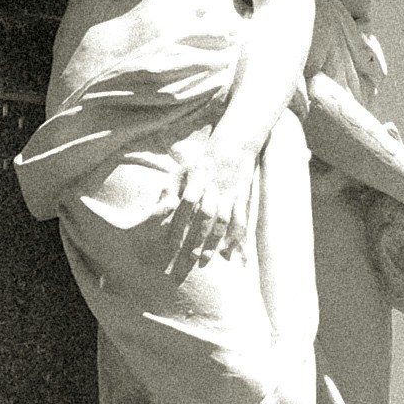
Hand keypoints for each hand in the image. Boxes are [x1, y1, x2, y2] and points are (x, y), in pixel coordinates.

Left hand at [159, 136, 252, 282]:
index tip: (171, 243)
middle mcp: (214, 184)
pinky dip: (235, 235)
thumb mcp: (182, 169)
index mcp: (197, 175)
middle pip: (205, 214)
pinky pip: (240, 219)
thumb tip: (160, 210)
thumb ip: (170, 189)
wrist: (235, 144)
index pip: (187, 202)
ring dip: (214, 240)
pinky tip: (227, 250)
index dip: (179, 222)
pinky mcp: (242, 196)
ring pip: (223, 219)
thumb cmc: (202, 162)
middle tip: (187, 258)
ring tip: (203, 259)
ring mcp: (230, 191)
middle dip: (196, 236)